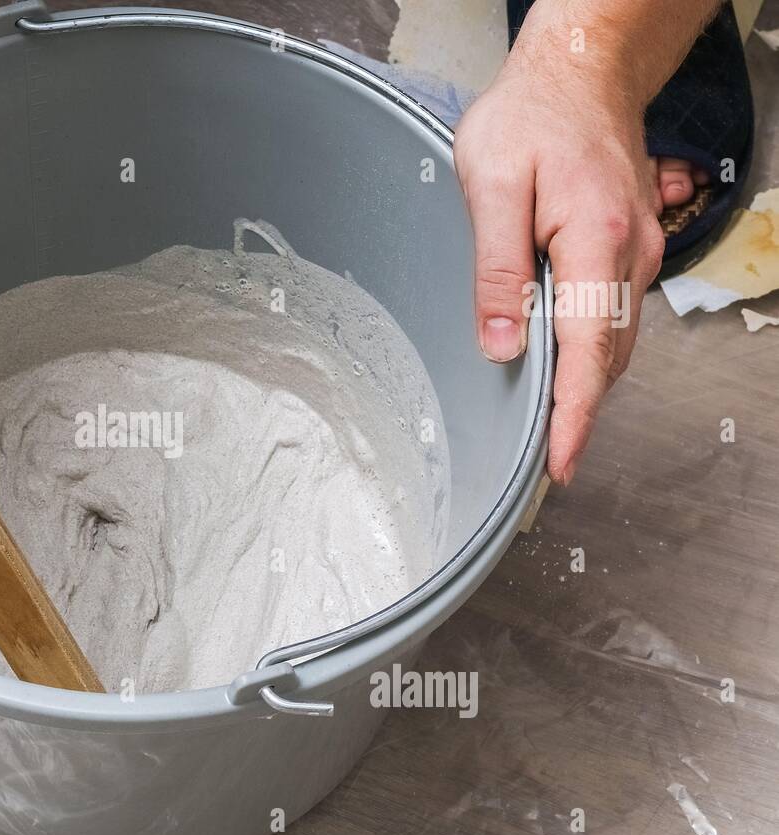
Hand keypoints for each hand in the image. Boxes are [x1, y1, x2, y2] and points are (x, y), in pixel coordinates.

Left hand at [454, 33, 665, 485]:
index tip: (558, 464)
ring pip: (614, 342)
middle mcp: (629, 255)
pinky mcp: (627, 250)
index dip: (572, 417)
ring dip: (585, 389)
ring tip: (547, 434)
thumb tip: (501, 343)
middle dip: (577, 416)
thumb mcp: (492, 184)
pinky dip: (590, 355)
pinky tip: (560, 371)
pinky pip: (612, 317)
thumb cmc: (531, 117)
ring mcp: (635, 254)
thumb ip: (496, 267)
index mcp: (595, 241)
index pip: (588, 352)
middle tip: (541, 468)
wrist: (580, 73)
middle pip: (607, 358)